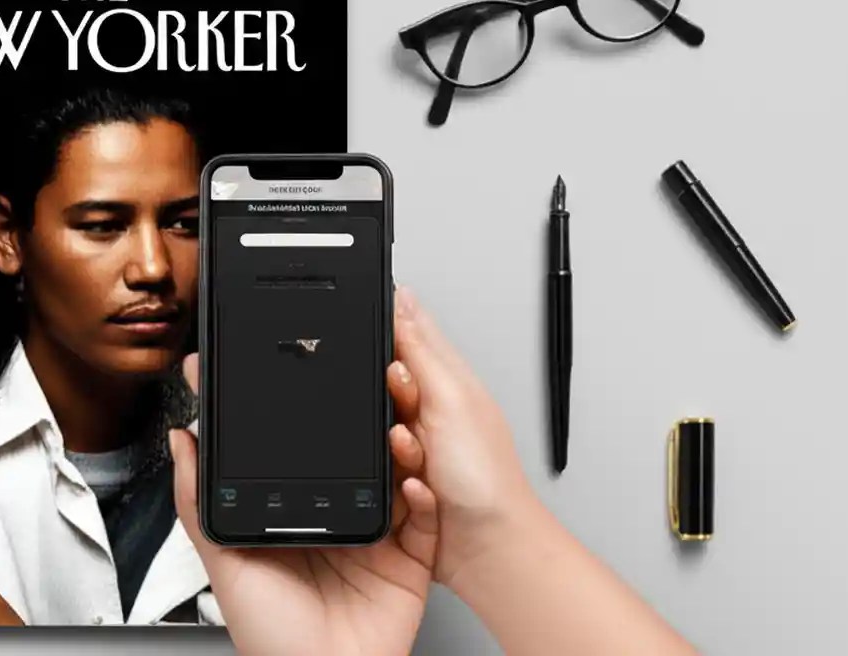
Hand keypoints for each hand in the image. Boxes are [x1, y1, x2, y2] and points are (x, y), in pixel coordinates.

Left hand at [171, 354, 438, 655]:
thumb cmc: (270, 636)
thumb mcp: (224, 562)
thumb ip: (199, 500)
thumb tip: (182, 440)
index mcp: (298, 509)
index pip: (306, 447)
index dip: (308, 408)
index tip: (302, 362)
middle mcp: (339, 514)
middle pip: (363, 451)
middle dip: (373, 414)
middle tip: (375, 379)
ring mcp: (378, 535)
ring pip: (400, 474)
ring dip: (403, 445)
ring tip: (395, 427)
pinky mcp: (410, 560)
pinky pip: (426, 520)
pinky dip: (426, 497)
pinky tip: (414, 479)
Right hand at [390, 286, 542, 590]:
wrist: (485, 548)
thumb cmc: (487, 479)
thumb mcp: (451, 399)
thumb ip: (423, 350)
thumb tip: (403, 299)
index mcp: (451, 379)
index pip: (411, 333)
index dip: (385, 327)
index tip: (360, 329)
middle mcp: (434, 409)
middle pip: (384, 382)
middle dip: (383, 397)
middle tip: (402, 417)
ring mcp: (417, 446)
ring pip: (374, 425)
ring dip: (389, 442)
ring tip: (413, 454)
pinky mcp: (401, 479)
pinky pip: (375, 464)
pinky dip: (390, 472)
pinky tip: (410, 482)